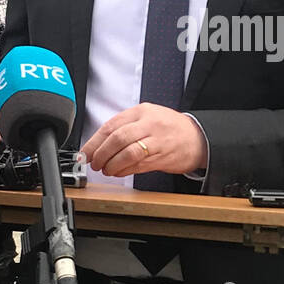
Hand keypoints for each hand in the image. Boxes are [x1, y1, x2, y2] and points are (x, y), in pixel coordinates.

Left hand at [81, 103, 207, 177]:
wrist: (198, 137)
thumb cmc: (169, 128)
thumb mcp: (148, 117)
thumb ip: (125, 126)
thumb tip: (99, 143)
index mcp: (142, 111)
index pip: (112, 126)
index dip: (95, 142)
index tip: (86, 153)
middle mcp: (149, 124)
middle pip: (118, 138)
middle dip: (102, 154)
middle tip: (95, 163)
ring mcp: (157, 140)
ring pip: (128, 152)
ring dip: (113, 164)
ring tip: (107, 170)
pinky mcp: (162, 156)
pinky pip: (138, 165)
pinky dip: (124, 170)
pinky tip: (119, 172)